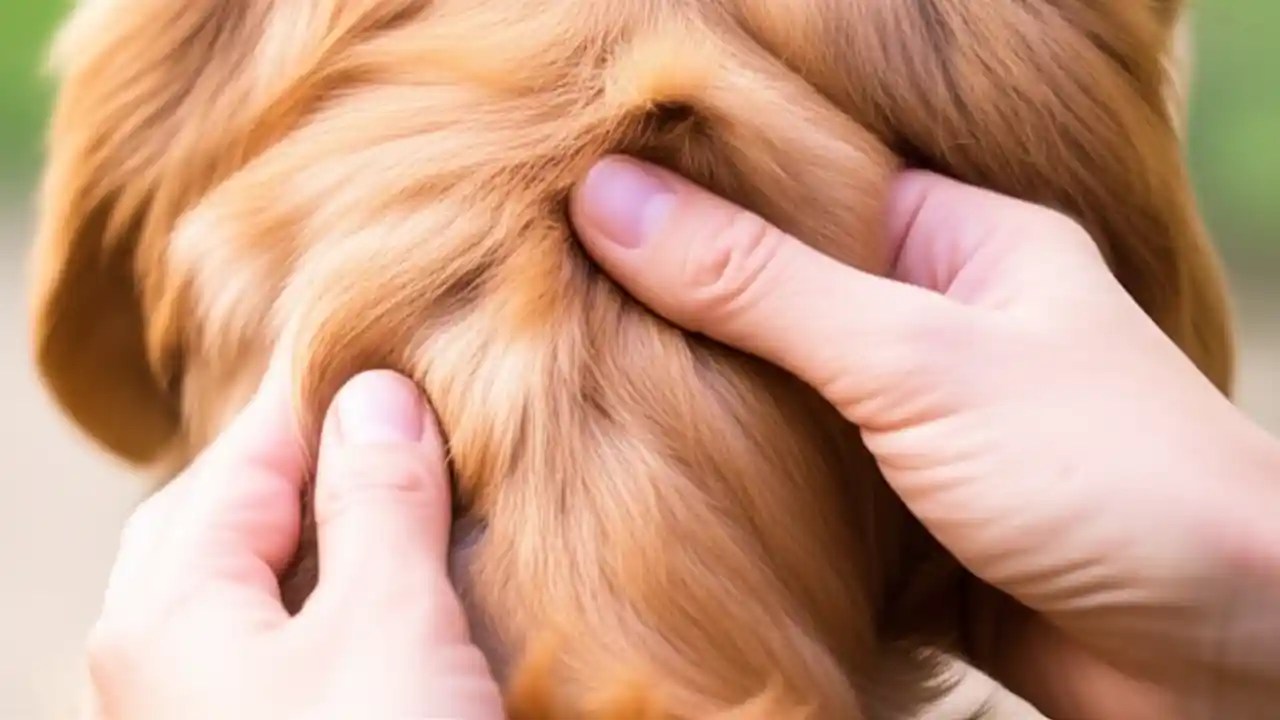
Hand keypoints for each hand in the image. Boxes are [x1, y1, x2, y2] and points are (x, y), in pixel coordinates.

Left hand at [84, 362, 503, 719]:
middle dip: (304, 463)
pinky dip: (330, 602)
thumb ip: (380, 503)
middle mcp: (160, 663)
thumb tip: (377, 395)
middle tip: (392, 423)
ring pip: (251, 587)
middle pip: (223, 517)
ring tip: (402, 506)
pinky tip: (391, 606)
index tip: (389, 340)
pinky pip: (282, 646)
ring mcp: (202, 711)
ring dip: (321, 536)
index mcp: (169, 612)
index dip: (320, 390)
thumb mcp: (387, 626)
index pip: (244, 454)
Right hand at [569, 157, 1279, 716]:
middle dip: (680, 307)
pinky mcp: (906, 526)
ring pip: (782, 403)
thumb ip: (763, 285)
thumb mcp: (918, 360)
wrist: (1221, 662)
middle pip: (778, 300)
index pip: (802, 186)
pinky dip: (738, 496)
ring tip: (575, 380)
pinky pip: (800, 494)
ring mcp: (918, 431)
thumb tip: (611, 202)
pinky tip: (647, 481)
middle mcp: (936, 327)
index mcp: (960, 244)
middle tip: (555, 300)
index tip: (580, 196)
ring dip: (702, 407)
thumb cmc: (1105, 475)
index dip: (694, 188)